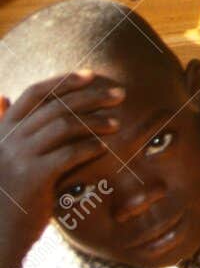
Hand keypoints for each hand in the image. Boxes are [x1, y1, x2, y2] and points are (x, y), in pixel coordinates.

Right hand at [0, 72, 123, 247]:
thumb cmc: (5, 193)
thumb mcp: (1, 156)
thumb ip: (5, 128)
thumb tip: (1, 96)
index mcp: (1, 130)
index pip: (34, 93)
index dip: (64, 81)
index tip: (92, 75)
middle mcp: (7, 139)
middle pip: (56, 106)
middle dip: (92, 96)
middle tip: (120, 95)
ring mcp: (17, 157)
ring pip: (64, 125)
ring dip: (96, 121)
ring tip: (117, 124)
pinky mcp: (31, 177)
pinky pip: (69, 153)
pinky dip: (89, 147)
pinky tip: (104, 147)